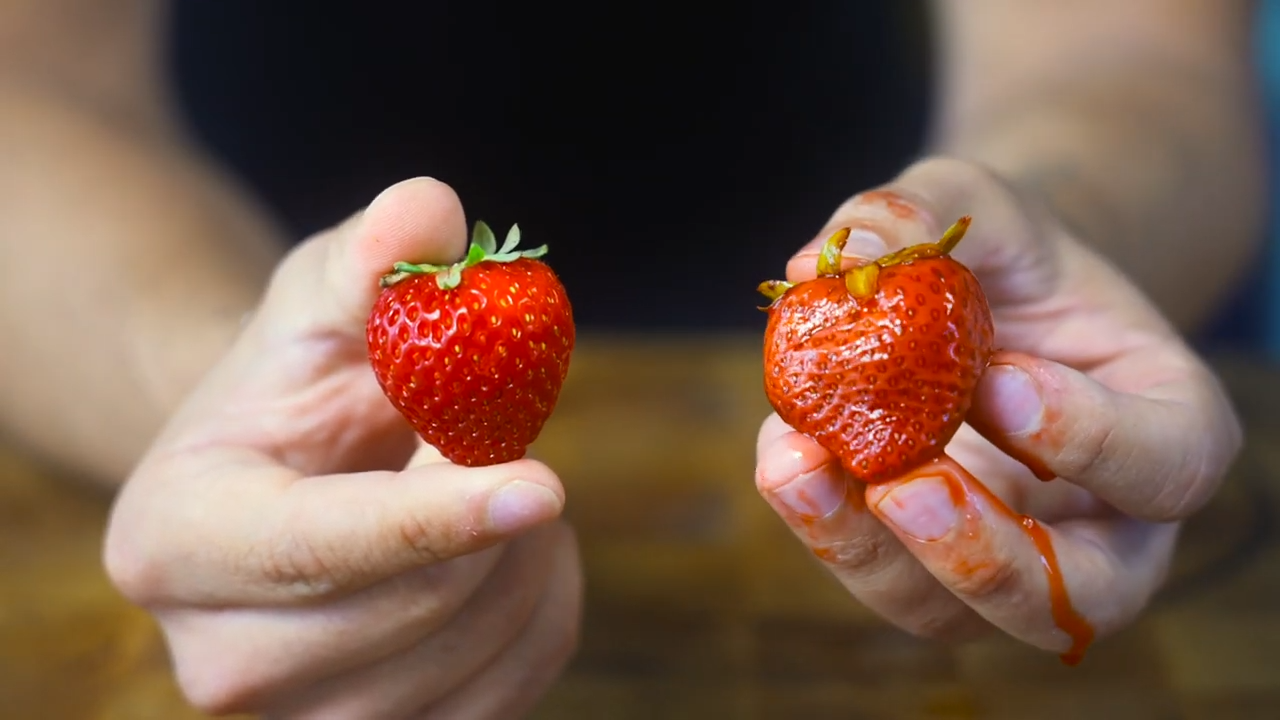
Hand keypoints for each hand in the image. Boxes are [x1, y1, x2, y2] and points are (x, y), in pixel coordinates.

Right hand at [103, 178, 581, 717]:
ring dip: (527, 552)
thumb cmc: (298, 379)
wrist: (288, 473)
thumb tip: (428, 214)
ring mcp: (303, 717)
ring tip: (491, 484)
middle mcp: (222, 657)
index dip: (435, 519)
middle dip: (494, 508)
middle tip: (484, 436)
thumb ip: (369, 262)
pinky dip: (544, 605)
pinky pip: (516, 687)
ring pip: (479, 653)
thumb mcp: (318, 301)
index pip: (318, 548)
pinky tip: (510, 547)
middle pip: (420, 604)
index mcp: (176, 543)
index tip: (541, 484)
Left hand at [754, 157, 1240, 658]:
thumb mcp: (980, 207)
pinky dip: (825, 527)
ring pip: (956, 614)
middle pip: (1076, 595)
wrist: (979, 299)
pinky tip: (785, 458)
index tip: (1002, 381)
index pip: (1166, 466)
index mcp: (1167, 430)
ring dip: (870, 554)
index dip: (1092, 438)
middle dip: (980, 555)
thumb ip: (920, 212)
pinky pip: (881, 577)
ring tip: (800, 464)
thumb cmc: (1005, 255)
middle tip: (902, 487)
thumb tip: (822, 262)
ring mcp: (1012, 558)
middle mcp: (1105, 522)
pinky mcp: (924, 567)